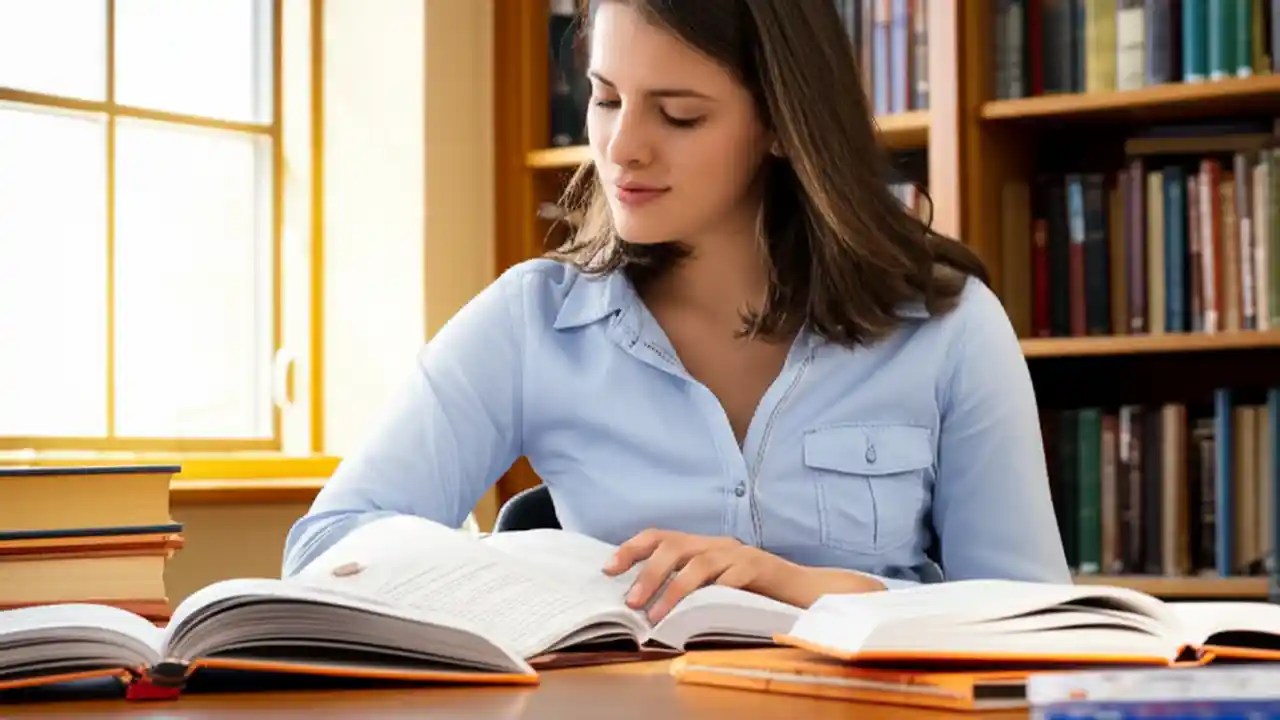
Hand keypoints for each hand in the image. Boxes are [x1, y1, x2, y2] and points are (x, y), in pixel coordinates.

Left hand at [602, 529, 790, 622]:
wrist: (802, 590)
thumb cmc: (752, 592)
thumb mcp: (714, 587)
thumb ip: (686, 588)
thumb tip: (644, 604)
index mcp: (702, 545)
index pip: (660, 537)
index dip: (631, 549)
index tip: (608, 569)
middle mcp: (716, 544)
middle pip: (674, 546)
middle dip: (648, 573)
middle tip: (632, 601)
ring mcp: (739, 553)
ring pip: (700, 563)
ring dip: (674, 590)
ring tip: (656, 615)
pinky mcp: (760, 567)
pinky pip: (733, 577)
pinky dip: (714, 593)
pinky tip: (700, 610)